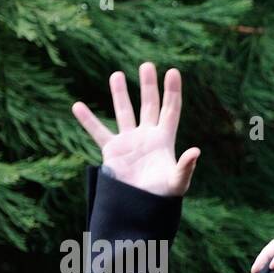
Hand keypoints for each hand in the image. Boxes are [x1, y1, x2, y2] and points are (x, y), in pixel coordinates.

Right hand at [71, 62, 199, 197]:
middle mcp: (147, 136)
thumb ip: (186, 166)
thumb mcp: (178, 181)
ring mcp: (129, 141)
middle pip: (148, 105)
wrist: (141, 207)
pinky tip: (77, 106)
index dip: (172, 91)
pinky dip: (88, 120)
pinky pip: (98, 131)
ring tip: (117, 74)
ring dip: (120, 94)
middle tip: (146, 65)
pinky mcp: (112, 151)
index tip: (173, 72)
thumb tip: (196, 151)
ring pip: (124, 112)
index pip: (170, 110)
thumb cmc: (163, 196)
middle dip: (148, 86)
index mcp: (164, 139)